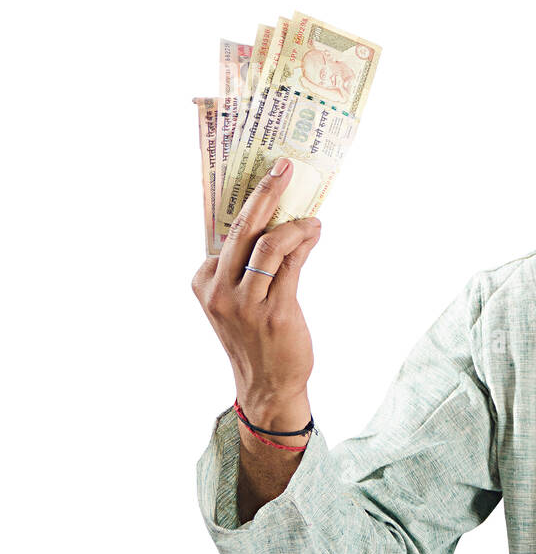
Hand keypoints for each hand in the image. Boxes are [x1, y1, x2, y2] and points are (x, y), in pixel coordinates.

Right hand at [192, 158, 322, 424]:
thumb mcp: (240, 298)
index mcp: (203, 281)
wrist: (267, 385)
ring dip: (295, 224)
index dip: (247, 202)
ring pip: (270, 244)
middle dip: (265, 192)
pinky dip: (305, 241)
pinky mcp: (274, 313)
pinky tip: (314, 232)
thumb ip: (251, 263)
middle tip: (285, 167)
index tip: (267, 178)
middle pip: (242, 228)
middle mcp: (218, 291)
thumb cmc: (256, 336)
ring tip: (312, 218)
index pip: (225, 232)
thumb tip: (277, 219)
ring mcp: (244, 303)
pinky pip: (291, 264)